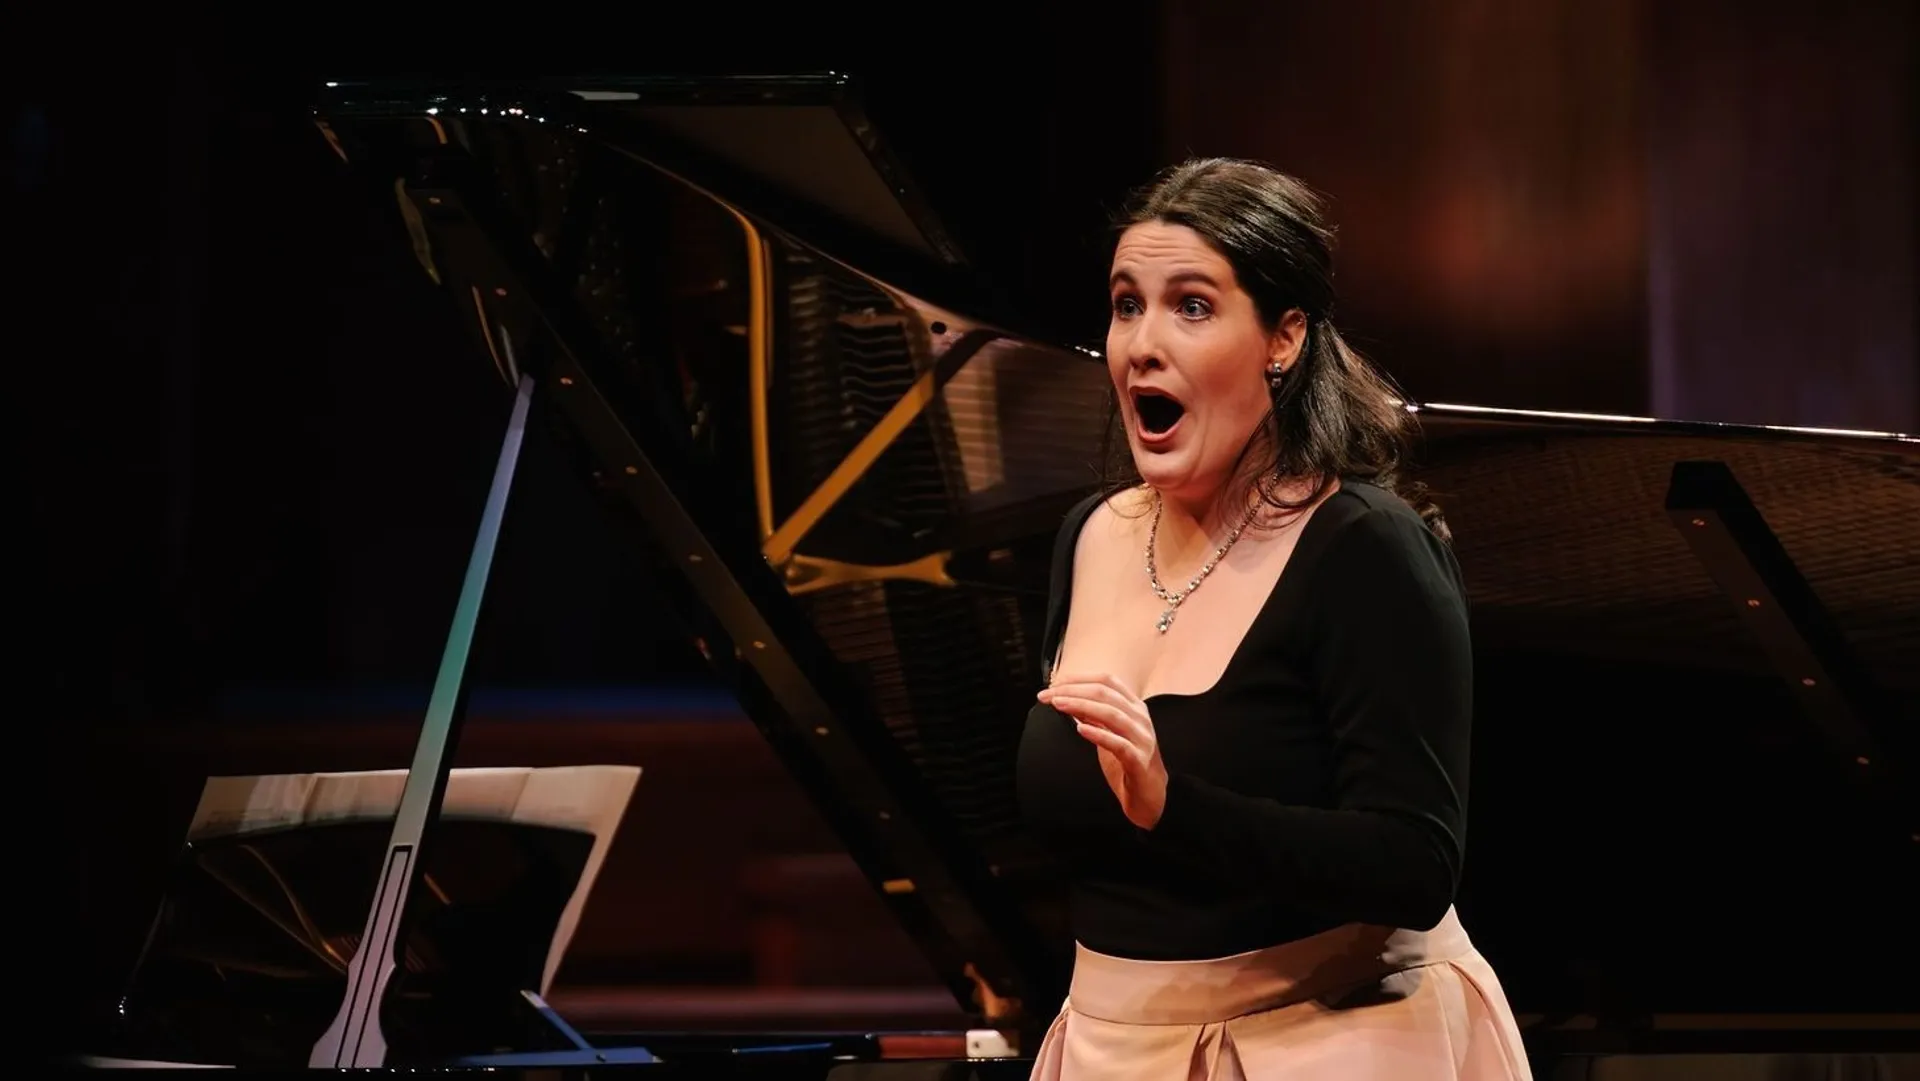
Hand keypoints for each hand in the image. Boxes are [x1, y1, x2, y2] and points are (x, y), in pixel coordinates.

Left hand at [1038, 673, 1167, 829]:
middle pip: (1105, 693)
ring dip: (1081, 706)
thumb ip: (1093, 715)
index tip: (1055, 682)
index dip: (1079, 678)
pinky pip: (1119, 744)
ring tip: (1058, 705)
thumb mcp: (1109, 732)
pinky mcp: (1139, 761)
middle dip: (1073, 691)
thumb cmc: (1127, 761)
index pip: (1107, 680)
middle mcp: (1140, 718)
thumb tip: (1066, 698)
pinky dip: (1099, 734)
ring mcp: (1142, 739)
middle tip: (1048, 695)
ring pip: (1112, 714)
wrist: (1148, 795)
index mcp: (1134, 706)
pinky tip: (1080, 730)